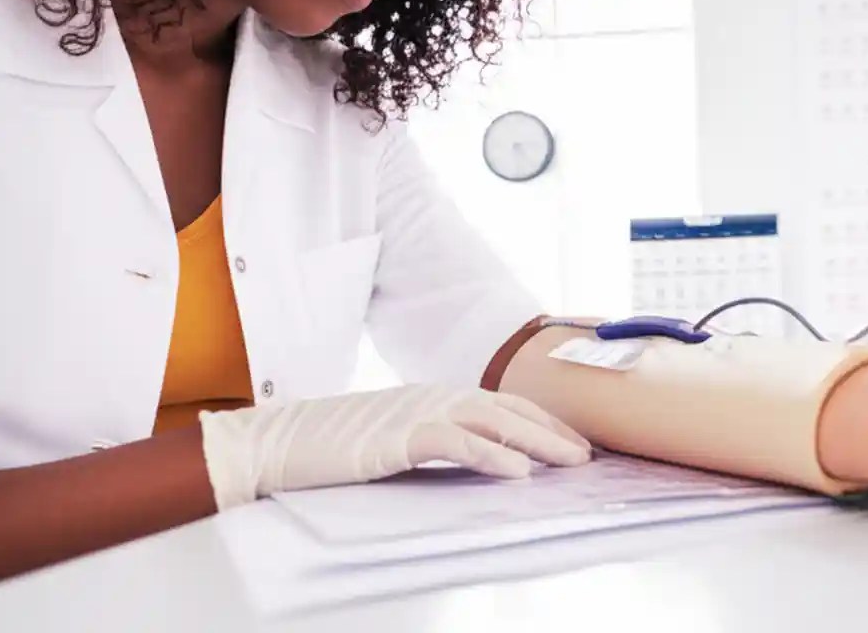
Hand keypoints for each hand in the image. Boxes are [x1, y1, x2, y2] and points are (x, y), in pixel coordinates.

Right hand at [199, 386, 592, 509]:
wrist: (279, 441)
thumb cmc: (335, 444)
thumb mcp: (396, 437)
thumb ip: (436, 441)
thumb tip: (483, 460)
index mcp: (435, 396)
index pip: (503, 405)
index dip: (543, 423)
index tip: (575, 442)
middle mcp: (434, 397)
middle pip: (508, 410)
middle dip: (553, 432)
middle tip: (588, 455)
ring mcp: (417, 413)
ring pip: (493, 422)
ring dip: (538, 442)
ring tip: (571, 462)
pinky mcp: (398, 437)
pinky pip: (456, 444)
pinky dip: (492, 455)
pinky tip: (519, 471)